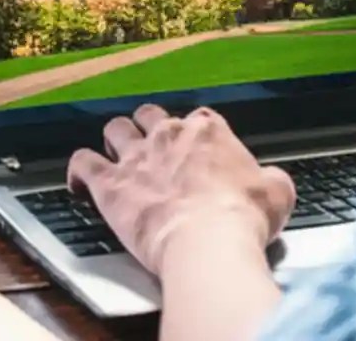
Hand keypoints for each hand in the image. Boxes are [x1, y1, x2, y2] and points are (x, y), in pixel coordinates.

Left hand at [67, 105, 295, 274]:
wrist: (208, 241)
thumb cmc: (242, 218)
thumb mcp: (277, 193)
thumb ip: (272, 179)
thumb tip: (272, 181)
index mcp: (209, 132)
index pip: (199, 118)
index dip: (196, 133)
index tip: (198, 150)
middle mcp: (169, 135)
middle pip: (151, 115)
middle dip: (150, 128)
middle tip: (154, 149)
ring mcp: (137, 157)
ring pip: (114, 129)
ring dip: (115, 140)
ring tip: (116, 155)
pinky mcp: (110, 184)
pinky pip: (81, 163)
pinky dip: (78, 170)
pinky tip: (79, 182)